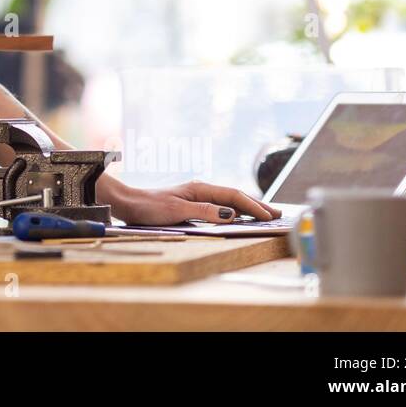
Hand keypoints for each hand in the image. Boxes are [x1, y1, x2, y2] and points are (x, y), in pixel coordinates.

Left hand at [102, 176, 279, 225]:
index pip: (234, 197)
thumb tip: (231, 214)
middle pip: (235, 197)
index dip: (253, 206)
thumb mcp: (177, 211)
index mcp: (200, 189)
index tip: (270, 216)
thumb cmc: (149, 207)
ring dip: (247, 208)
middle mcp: (200, 191)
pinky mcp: (191, 205)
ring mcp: (196, 197)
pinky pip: (219, 207)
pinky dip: (234, 212)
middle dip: (257, 205)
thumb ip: (204, 212)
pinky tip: (239, 218)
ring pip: (228, 202)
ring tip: (265, 215)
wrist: (128, 204)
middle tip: (277, 214)